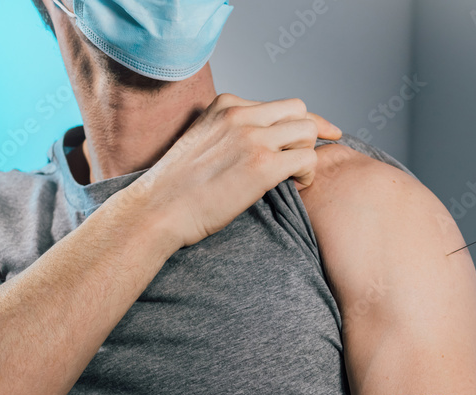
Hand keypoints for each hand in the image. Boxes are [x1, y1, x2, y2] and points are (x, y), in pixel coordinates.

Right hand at [125, 94, 342, 248]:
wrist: (158, 208)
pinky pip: (308, 159)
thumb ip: (230, 133)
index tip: (318, 136)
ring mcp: (252, 137)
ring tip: (291, 177)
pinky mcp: (262, 164)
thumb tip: (257, 142)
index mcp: (226, 105)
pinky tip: (293, 187)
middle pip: (299, 112)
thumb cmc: (177, 186)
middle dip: (306, 137)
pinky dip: (307, 175)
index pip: (278, 106)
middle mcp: (240, 114)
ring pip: (308, 131)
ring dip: (307, 155)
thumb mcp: (202, 140)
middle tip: (298, 164)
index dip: (298, 125)